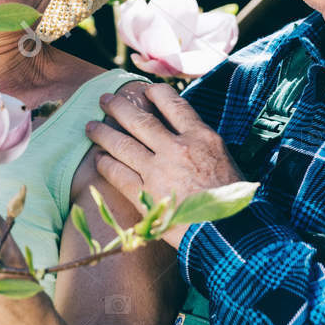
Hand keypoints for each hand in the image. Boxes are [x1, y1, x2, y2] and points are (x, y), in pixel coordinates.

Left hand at [85, 83, 246, 248]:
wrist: (230, 235)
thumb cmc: (234, 201)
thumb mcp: (226, 160)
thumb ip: (202, 146)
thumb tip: (185, 136)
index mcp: (201, 137)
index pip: (173, 104)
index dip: (154, 93)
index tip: (143, 90)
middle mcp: (176, 148)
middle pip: (140, 120)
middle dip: (118, 106)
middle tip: (103, 99)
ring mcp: (158, 172)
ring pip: (122, 144)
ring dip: (103, 133)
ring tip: (90, 126)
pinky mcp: (145, 196)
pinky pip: (118, 175)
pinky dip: (105, 165)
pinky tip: (98, 159)